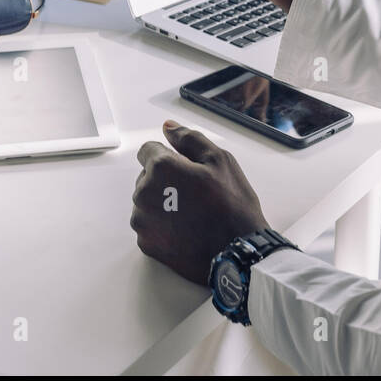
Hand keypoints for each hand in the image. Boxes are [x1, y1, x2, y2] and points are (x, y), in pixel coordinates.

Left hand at [131, 121, 269, 284]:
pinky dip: (162, 225)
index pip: (147, 151)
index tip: (186, 170)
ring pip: (147, 201)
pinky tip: (185, 229)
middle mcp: (144, 193)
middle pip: (147, 177)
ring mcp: (143, 220)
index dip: (169, 157)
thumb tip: (168, 127)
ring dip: (162, 203)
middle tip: (195, 193)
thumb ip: (189, 139)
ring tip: (192, 213)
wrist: (237, 253)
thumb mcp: (220, 160)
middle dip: (165, 180)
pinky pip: (149, 225)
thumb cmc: (232, 206)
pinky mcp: (146, 243)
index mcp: (160, 168)